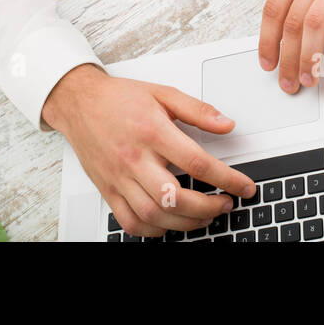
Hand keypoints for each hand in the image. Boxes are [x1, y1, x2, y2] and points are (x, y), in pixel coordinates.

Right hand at [41, 64, 255, 236]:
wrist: (79, 103)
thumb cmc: (119, 98)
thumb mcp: (163, 93)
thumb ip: (198, 110)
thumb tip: (227, 124)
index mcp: (152, 131)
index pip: (197, 163)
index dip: (227, 178)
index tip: (244, 186)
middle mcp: (134, 158)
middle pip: (175, 196)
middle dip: (208, 208)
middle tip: (226, 205)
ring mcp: (119, 177)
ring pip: (154, 214)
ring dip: (185, 222)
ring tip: (205, 217)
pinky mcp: (107, 190)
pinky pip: (129, 222)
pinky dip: (153, 230)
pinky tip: (170, 223)